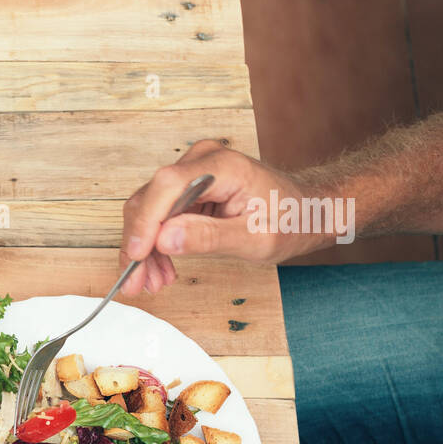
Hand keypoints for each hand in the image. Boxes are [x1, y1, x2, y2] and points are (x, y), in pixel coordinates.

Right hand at [119, 140, 332, 294]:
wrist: (305, 210)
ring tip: (152, 281)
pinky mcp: (187, 189)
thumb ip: (210, 237)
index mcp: (223, 166)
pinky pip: (158, 215)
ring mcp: (191, 173)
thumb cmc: (290, 219)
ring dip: (145, 249)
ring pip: (148, 211)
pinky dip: (155, 244)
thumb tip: (165, 239)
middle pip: (150, 200)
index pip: (167, 186)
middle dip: (139, 244)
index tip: (138, 255)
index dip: (146, 222)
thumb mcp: (257, 238)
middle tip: (137, 281)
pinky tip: (161, 268)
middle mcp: (201, 162)